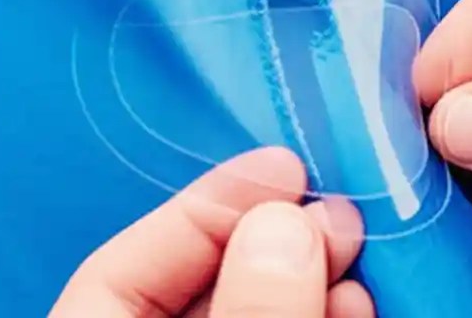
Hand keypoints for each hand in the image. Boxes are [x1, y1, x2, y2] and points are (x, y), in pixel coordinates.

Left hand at [49, 147, 373, 316]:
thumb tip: (283, 223)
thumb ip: (251, 315)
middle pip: (195, 288)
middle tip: (336, 209)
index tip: (281, 168)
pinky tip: (354, 304)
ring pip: (249, 317)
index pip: (117, 274)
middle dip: (268, 242)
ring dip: (303, 281)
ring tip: (354, 250)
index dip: (198, 213)